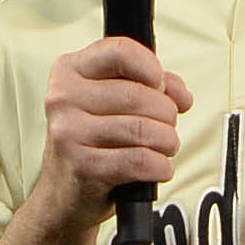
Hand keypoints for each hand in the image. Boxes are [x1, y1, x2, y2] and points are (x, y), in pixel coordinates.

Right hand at [41, 38, 187, 236]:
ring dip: (167, 141)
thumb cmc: (92, 143)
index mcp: (69, 71)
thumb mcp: (112, 103)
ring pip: (143, 128)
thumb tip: (180, 94)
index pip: (120, 51)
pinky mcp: (82, 165)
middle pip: (139, 94)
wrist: (64, 193)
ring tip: (164, 147)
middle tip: (166, 127)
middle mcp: (64, 98)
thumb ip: (150, 86)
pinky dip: (160, 166)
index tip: (160, 85)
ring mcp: (69, 132)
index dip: (151, 67)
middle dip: (166, 113)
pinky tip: (158, 167)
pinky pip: (140, 159)